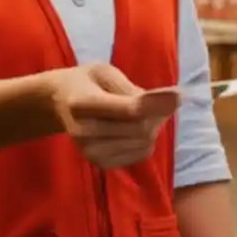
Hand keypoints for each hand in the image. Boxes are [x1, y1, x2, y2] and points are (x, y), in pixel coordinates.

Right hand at [48, 63, 178, 168]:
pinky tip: (133, 127)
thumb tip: (173, 101)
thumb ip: (132, 88)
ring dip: (153, 126)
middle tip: (159, 99)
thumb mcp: (104, 72)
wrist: (57, 104)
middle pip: (140, 129)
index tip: (179, 94)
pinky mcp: (100, 163)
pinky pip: (141, 153)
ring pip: (144, 142)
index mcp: (82, 103)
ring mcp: (90, 151)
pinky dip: (146, 139)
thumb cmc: (87, 82)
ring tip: (140, 112)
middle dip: (157, 113)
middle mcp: (83, 131)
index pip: (128, 109)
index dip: (157, 103)